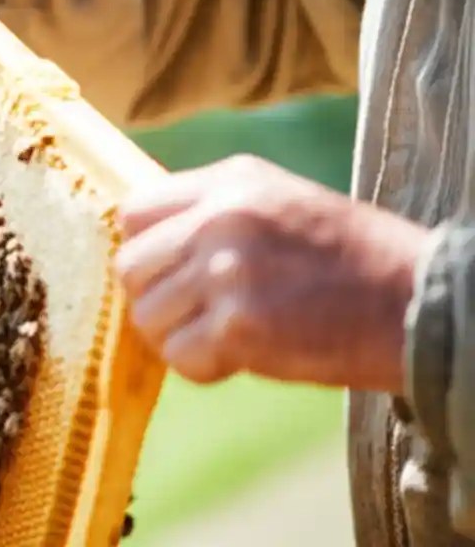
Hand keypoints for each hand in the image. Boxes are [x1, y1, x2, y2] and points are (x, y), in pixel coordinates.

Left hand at [115, 155, 426, 393]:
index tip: (170, 272)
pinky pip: (179, 356)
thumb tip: (147, 242)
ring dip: (177, 337)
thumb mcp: (280, 203)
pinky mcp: (238, 326)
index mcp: (230, 182)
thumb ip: (214, 213)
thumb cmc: (351, 261)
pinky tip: (240, 358)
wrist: (418, 303)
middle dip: (155, 298)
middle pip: (130, 266)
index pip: (134, 210)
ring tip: (223, 336)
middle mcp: (221, 218)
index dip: (145, 248)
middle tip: (196, 315)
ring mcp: (227, 271)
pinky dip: (203, 367)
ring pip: (147, 316)